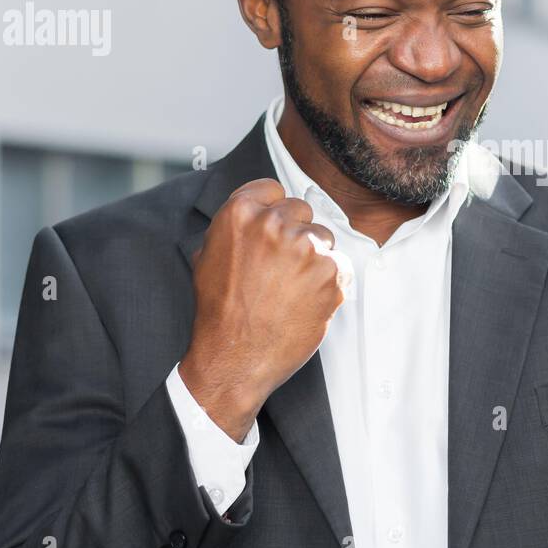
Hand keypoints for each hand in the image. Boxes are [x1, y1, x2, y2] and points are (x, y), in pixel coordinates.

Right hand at [180, 178, 349, 441]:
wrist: (235, 358)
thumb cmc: (220, 312)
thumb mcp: (208, 256)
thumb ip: (235, 227)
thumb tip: (257, 211)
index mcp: (240, 213)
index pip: (272, 189)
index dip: (273, 210)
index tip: (272, 230)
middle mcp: (274, 223)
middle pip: (301, 210)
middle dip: (295, 233)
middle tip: (281, 268)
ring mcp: (305, 246)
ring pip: (323, 236)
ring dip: (314, 257)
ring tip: (291, 288)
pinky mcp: (330, 271)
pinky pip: (339, 264)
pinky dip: (329, 282)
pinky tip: (306, 301)